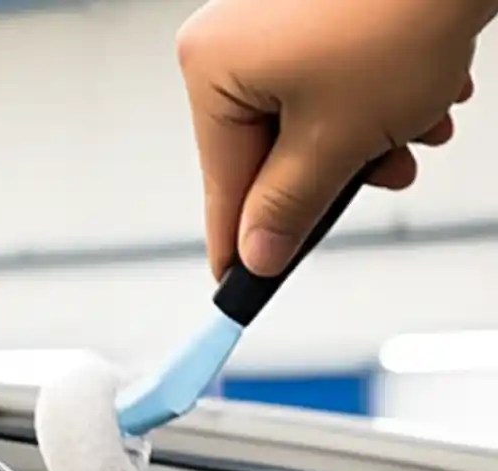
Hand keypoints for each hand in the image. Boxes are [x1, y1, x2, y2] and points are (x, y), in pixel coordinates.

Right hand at [178, 0, 495, 277]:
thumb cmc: (395, 11)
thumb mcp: (338, 138)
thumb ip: (291, 206)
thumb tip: (259, 252)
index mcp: (212, 68)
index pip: (222, 180)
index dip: (238, 239)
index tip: (236, 284)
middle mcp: (229, 40)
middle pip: (270, 148)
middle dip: (337, 170)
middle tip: (382, 180)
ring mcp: (269, 22)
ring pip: (310, 118)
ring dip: (368, 137)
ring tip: (415, 126)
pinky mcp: (311, 12)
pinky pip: (329, 80)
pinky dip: (375, 99)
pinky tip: (418, 96)